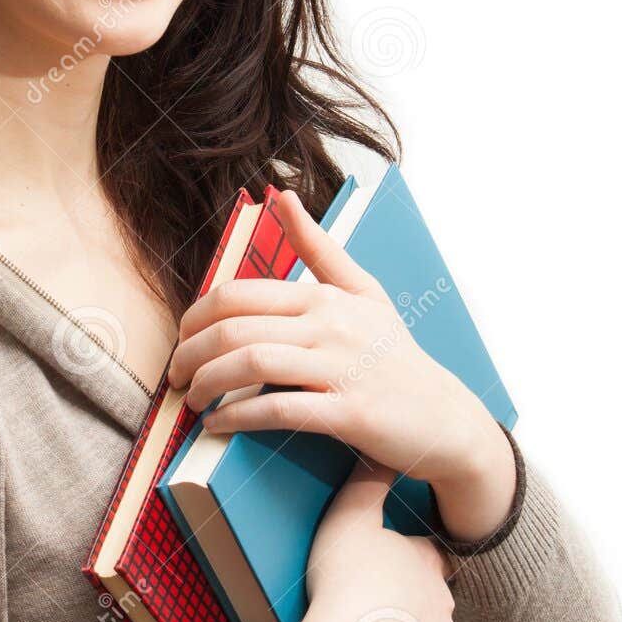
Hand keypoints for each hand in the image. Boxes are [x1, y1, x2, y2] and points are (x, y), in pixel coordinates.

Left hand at [167, 187, 507, 518]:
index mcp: (325, 297)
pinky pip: (280, 410)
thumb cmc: (394, 356)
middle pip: (235, 327)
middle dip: (191, 354)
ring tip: (191, 401)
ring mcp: (342, 368)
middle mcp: (332, 325)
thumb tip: (281, 196)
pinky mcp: (350, 412)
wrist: (445, 418)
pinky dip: (239, 417)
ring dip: (208, 384)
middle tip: (176, 376)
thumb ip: (319, 249)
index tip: (182, 340)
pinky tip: (218, 425)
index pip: (239, 294)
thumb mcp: (364, 293)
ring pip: (251, 363)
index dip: (195, 317)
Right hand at [272, 459, 458, 621]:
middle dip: (408, 594)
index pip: (431, 553)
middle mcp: (444, 597)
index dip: (410, 556)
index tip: (390, 561)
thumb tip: (383, 455)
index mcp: (427, 559)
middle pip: (429, 591)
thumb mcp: (349, 519)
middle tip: (371, 596)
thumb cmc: (345, 584)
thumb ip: (368, 483)